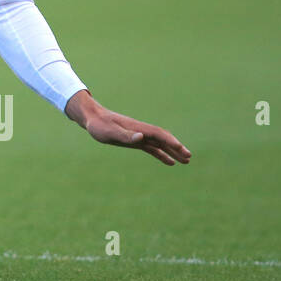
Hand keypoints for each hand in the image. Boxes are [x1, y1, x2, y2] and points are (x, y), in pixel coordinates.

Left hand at [65, 90, 191, 165]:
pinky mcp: (134, 140)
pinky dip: (161, 154)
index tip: (182, 150)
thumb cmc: (98, 125)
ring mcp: (138, 135)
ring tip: (185, 161)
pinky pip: (152, 148)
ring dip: (172, 152)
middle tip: (189, 158)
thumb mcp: (109, 132)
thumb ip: (125, 135)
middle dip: (176, 147)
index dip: (171, 141)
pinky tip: (170, 162)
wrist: (91, 118)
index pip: (158, 134)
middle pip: (163, 139)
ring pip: (160, 144)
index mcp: (137, 128)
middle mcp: (141, 131)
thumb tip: (142, 137)